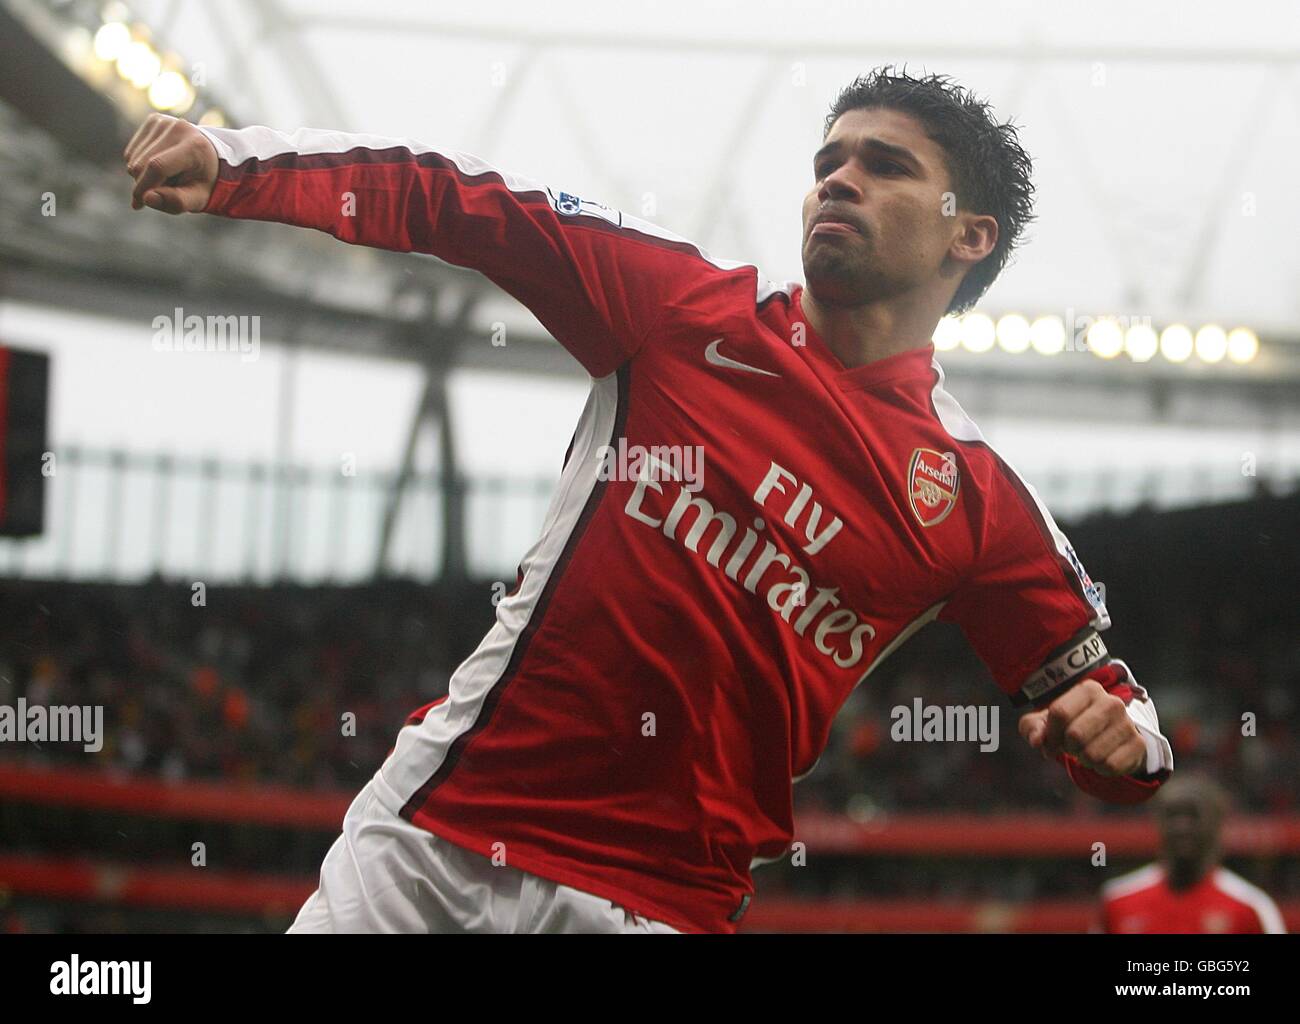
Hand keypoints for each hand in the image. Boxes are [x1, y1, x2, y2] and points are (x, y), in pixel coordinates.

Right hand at [123, 113, 218, 213]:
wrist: (208, 157)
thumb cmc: (203, 181)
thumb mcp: (198, 198)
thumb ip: (176, 201)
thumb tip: (147, 198)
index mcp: (194, 146)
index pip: (158, 167)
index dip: (145, 187)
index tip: (139, 204)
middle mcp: (178, 128)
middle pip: (142, 164)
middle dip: (145, 185)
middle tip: (164, 190)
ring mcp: (164, 121)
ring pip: (133, 159)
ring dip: (143, 176)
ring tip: (166, 177)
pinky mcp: (152, 121)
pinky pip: (131, 152)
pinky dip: (139, 165)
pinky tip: (157, 165)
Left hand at [1018, 678, 1145, 776]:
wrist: (1113, 734)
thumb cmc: (1073, 725)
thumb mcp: (1047, 721)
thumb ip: (1032, 728)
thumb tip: (1037, 741)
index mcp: (1088, 690)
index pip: (1059, 712)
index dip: (1050, 734)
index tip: (1049, 742)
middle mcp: (1111, 702)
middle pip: (1075, 735)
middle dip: (1067, 747)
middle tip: (1071, 747)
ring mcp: (1127, 723)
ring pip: (1092, 754)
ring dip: (1083, 760)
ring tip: (1087, 751)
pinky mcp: (1138, 744)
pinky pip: (1109, 767)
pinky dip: (1100, 768)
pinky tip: (1102, 758)